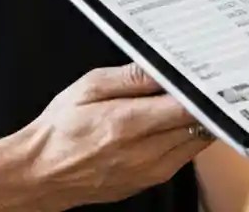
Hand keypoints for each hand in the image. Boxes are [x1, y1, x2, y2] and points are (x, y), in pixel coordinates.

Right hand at [23, 64, 212, 208]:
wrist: (41, 172)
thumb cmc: (60, 129)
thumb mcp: (90, 87)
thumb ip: (131, 76)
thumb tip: (163, 66)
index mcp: (128, 123)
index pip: (187, 107)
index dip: (203, 91)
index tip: (207, 77)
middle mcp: (144, 152)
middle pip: (197, 126)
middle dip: (202, 105)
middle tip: (200, 86)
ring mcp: (149, 172)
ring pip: (195, 144)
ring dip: (195, 124)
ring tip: (181, 104)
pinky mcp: (149, 183)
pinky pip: (181, 159)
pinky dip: (183, 141)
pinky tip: (168, 127)